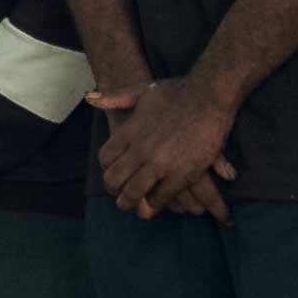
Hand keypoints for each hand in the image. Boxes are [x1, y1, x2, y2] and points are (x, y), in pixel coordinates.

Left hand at [92, 73, 241, 220]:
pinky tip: (155, 204)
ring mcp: (159, 164)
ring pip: (134, 192)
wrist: (208, 96)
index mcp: (128, 132)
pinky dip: (155, 204)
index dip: (106, 168)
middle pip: (114, 179)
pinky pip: (160, 197)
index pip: (105, 158)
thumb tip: (90, 98)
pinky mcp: (180, 174)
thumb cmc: (177, 91)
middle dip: (114, 190)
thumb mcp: (140, 90)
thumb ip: (115, 97)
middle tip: (118, 196)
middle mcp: (139, 150)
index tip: (112, 172)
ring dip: (130, 202)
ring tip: (132, 207)